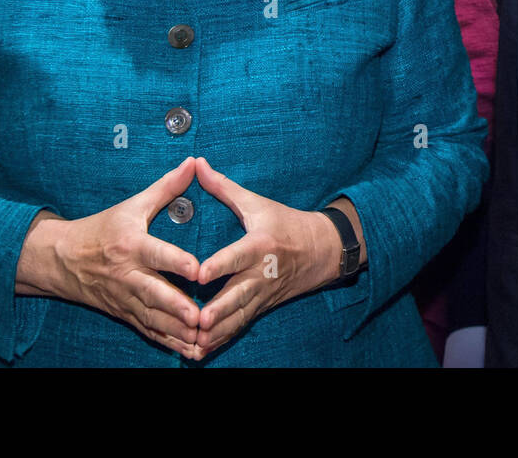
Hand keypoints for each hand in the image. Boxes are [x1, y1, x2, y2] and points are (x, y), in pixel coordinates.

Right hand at [16, 157, 204, 359]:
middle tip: (200, 317)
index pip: (156, 254)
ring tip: (201, 339)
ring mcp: (124, 298)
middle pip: (154, 293)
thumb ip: (166, 187)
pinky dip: (167, 343)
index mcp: (131, 245)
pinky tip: (188, 351)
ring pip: (152, 318)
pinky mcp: (124, 314)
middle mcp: (127, 275)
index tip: (197, 270)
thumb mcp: (132, 205)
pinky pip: (147, 331)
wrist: (61, 259)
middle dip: (176, 308)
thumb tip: (193, 162)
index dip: (176, 262)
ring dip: (176, 331)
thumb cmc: (103, 229)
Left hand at [194, 156, 343, 352]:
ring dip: (217, 331)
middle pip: (238, 295)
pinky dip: (222, 340)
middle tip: (198, 320)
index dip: (219, 265)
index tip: (200, 274)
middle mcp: (261, 273)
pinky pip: (240, 326)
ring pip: (238, 317)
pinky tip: (202, 351)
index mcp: (259, 245)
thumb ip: (224, 187)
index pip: (237, 256)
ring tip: (194, 343)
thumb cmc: (286, 223)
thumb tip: (198, 164)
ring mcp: (262, 294)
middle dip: (218, 310)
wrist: (323, 249)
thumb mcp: (258, 203)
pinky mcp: (262, 307)